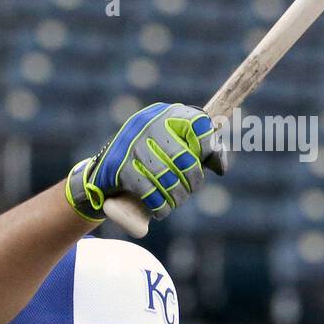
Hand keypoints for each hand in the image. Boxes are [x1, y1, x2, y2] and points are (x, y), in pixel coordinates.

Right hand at [66, 103, 226, 223]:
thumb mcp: (173, 146)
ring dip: (178, 197)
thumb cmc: (148, 160)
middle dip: (193, 181)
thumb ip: (201, 150)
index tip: (205, 162)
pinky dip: (160, 206)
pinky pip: (150, 193)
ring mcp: (133, 146)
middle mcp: (149, 124)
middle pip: (186, 158)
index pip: (199, 124)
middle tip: (189, 189)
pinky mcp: (121, 168)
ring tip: (176, 200)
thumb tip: (220, 167)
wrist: (103, 173)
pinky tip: (161, 209)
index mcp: (166, 114)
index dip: (209, 146)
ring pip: (169, 179)